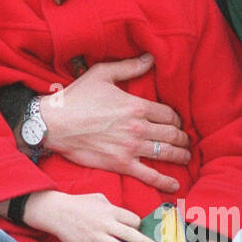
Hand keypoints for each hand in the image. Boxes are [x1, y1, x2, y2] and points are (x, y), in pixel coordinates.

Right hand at [24, 190, 158, 241]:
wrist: (56, 212)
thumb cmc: (78, 203)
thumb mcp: (98, 198)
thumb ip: (113, 206)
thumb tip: (125, 216)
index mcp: (110, 210)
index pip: (132, 219)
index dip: (139, 226)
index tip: (141, 231)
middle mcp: (105, 224)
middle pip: (130, 234)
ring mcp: (96, 237)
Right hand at [39, 56, 190, 192]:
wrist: (55, 124)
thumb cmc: (77, 97)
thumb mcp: (102, 74)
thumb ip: (129, 67)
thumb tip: (151, 57)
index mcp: (136, 106)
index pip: (168, 114)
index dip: (177, 119)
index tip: (178, 122)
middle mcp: (138, 128)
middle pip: (171, 134)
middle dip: (182, 137)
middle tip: (186, 140)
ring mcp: (131, 148)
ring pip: (166, 153)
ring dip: (180, 155)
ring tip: (186, 156)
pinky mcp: (121, 164)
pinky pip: (149, 175)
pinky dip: (164, 180)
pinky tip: (174, 184)